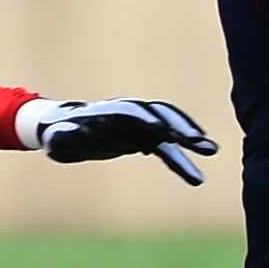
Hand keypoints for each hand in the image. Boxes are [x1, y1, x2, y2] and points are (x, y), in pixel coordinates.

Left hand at [30, 98, 218, 185]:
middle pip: (159, 116)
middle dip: (181, 127)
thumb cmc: (57, 134)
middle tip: (202, 143)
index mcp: (110, 113)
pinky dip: (182, 144)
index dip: (148, 122)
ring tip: (211, 150)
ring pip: (169, 126)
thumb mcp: (57, 139)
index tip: (165, 135)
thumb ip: (62, 138)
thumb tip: (58, 139)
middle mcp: (128, 114)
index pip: (133, 115)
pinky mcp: (142, 135)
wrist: (62, 126)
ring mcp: (137, 123)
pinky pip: (167, 138)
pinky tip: (199, 153)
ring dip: (189, 136)